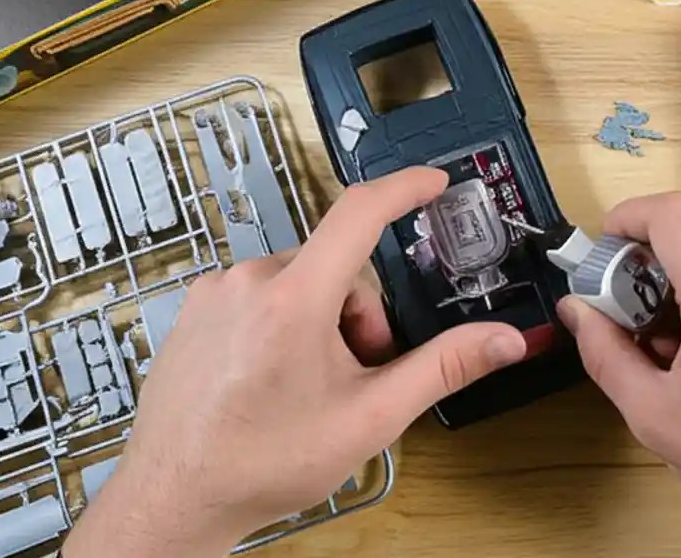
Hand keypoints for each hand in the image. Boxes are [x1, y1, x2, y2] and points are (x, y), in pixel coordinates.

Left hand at [64, 167, 530, 557]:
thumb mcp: (370, 418)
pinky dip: (279, 325)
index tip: (434, 183)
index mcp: (294, 298)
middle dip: (358, 316)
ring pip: (296, 283)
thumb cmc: (266, 462)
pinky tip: (270, 380)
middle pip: (334, 266)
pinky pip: (257, 296)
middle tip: (357, 376)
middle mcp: (248, 280)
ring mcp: (215, 293)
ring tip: (308, 388)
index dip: (404, 189)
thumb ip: (444, 368)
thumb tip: (505, 340)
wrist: (175, 498)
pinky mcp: (194, 310)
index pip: (359, 212)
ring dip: (318, 322)